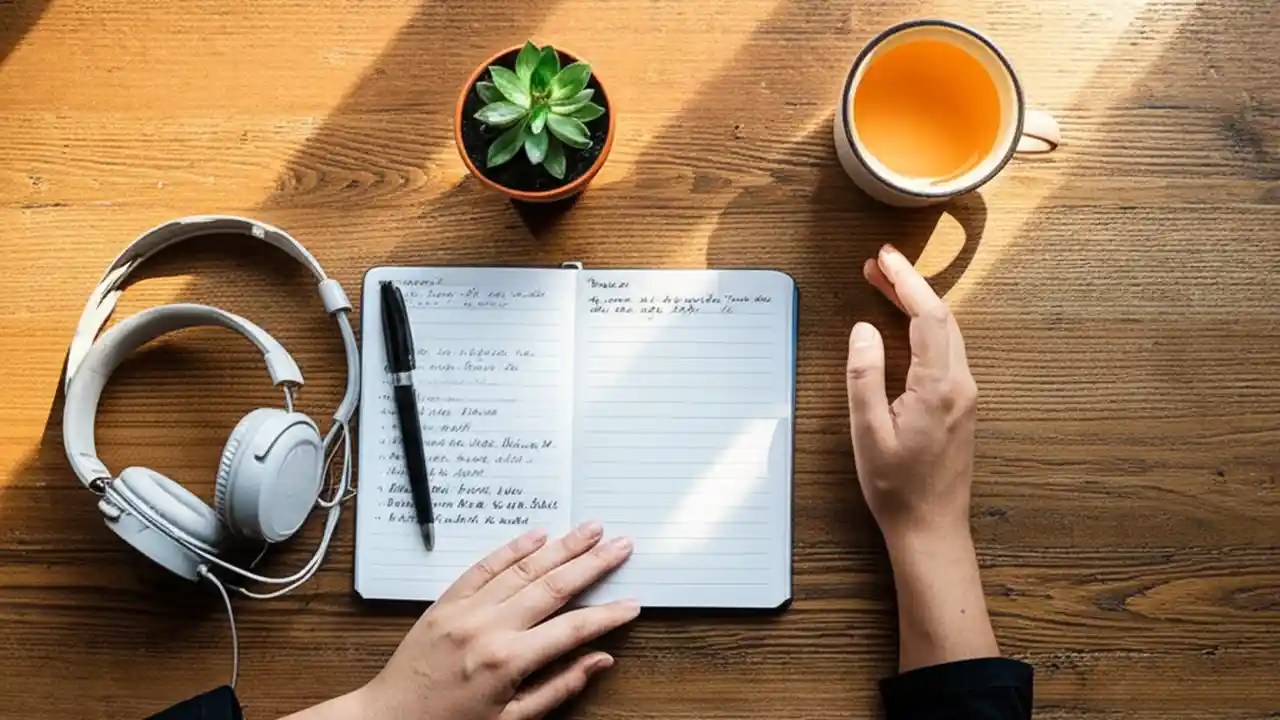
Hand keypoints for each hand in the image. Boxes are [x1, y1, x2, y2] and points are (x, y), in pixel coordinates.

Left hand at [296, 523, 636, 719]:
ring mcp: (465, 610)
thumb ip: (558, 688)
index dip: (607, 615)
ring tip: (590, 529)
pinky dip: (511, 548)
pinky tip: (537, 534)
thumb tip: (600, 660)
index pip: (573, 630)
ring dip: (560, 547)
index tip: (632, 603)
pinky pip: (483, 567)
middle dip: (592, 564)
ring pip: (522, 569)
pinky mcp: (446, 602)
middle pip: (553, 587)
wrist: (388, 719)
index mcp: (508, 662)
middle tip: (621, 545)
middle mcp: (489, 628)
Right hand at [846, 244, 977, 548]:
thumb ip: (864, 377)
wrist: (931, 528)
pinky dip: (925, 327)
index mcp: (939, 387)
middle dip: (909, 285)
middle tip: (877, 265)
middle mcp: (960, 385)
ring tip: (884, 286)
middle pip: (941, 317)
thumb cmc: (896, 487)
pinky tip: (903, 325)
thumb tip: (864, 330)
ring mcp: (965, 395)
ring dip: (917, 305)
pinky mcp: (961, 405)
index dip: (906, 281)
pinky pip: (946, 351)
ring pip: (946, 333)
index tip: (884, 257)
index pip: (928, 316)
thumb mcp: (867, 432)